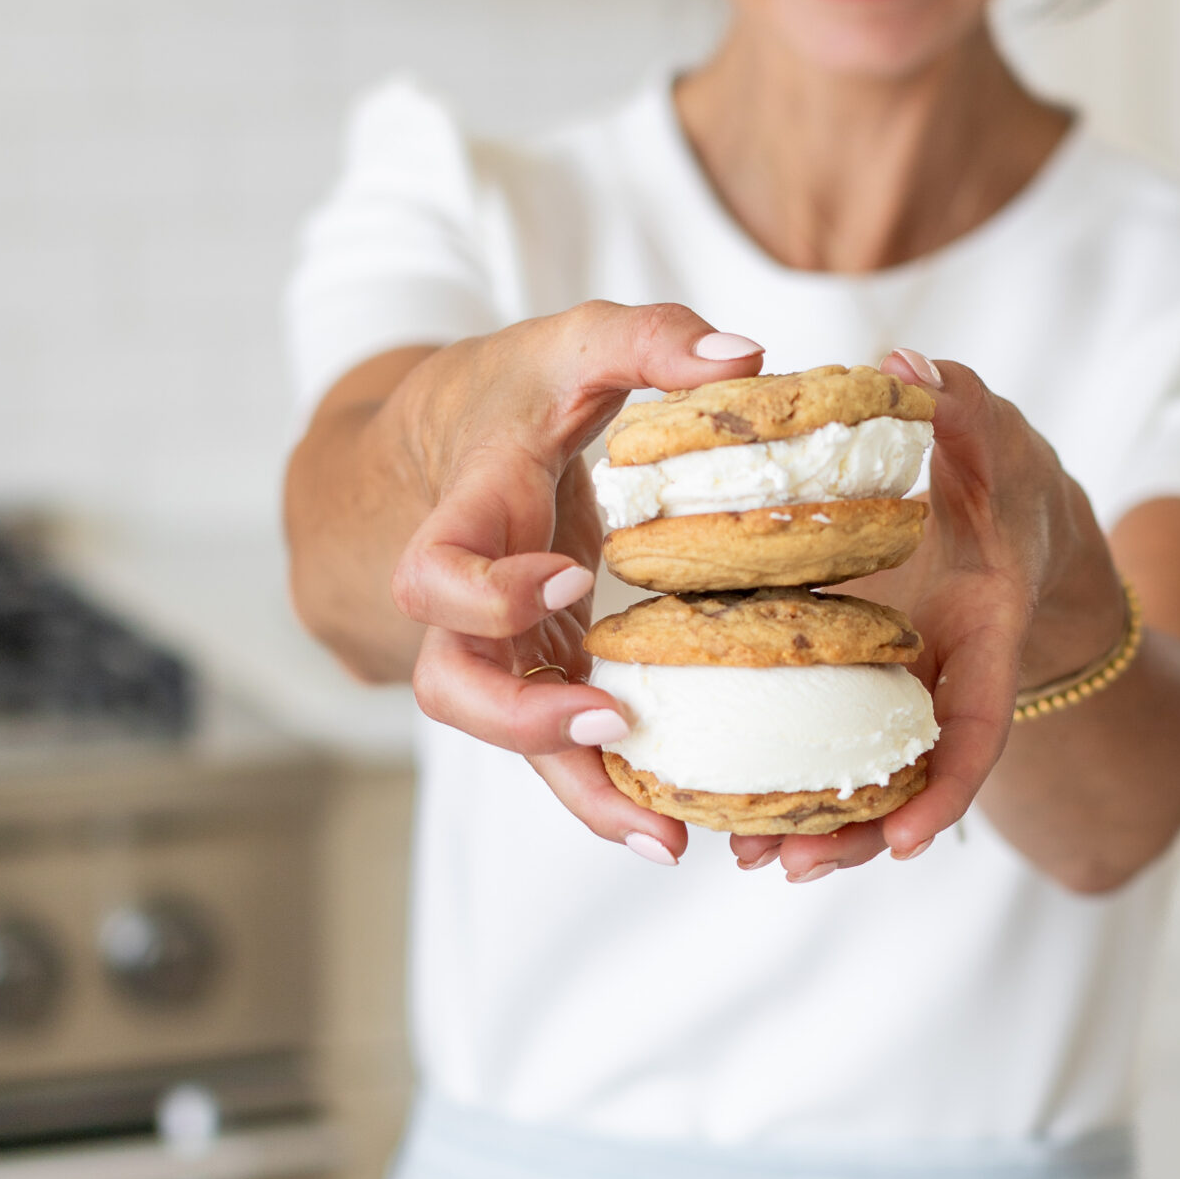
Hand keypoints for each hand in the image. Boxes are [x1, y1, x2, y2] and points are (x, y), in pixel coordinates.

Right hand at [390, 304, 762, 863]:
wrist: (443, 440)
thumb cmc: (510, 390)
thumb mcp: (574, 340)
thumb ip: (651, 337)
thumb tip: (744, 356)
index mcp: (467, 516)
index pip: (435, 572)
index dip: (486, 593)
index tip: (568, 579)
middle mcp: (470, 604)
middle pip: (453, 688)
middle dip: (522, 722)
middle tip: (608, 724)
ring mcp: (504, 648)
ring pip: (515, 739)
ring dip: (584, 792)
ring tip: (667, 840)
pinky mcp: (543, 670)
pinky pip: (564, 743)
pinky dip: (612, 786)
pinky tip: (678, 824)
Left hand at [729, 348, 1122, 882]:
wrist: (1012, 512)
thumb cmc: (1005, 472)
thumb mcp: (993, 430)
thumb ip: (960, 402)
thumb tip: (905, 368)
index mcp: (984, 630)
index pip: (977, 721)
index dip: (947, 784)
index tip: (912, 843)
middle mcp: (943, 677)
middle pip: (911, 776)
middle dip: (859, 829)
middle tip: (795, 869)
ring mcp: (900, 691)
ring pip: (863, 774)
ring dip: (815, 825)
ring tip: (753, 861)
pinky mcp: (857, 683)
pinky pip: (824, 740)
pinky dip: (788, 781)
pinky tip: (734, 817)